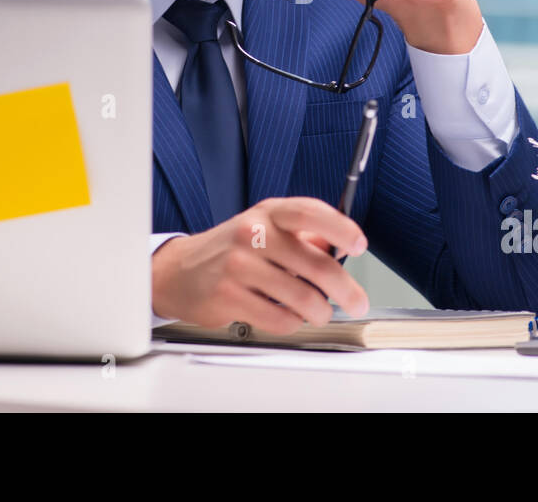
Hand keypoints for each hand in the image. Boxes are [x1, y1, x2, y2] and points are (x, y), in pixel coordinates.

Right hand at [151, 197, 370, 331]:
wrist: (178, 271)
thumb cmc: (230, 250)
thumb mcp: (265, 229)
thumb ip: (302, 235)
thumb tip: (338, 245)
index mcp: (267, 213)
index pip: (309, 213)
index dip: (340, 228)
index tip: (359, 244)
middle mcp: (252, 233)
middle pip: (316, 264)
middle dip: (345, 290)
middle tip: (356, 302)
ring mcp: (238, 265)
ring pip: (302, 298)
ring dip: (318, 312)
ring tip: (318, 313)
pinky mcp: (228, 297)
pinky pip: (280, 319)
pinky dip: (291, 323)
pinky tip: (286, 316)